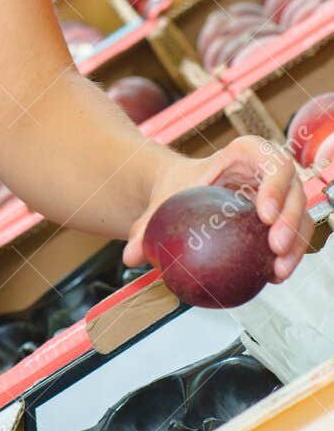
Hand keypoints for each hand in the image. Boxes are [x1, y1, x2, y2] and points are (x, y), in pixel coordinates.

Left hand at [123, 135, 310, 281]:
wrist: (183, 196)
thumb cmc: (177, 190)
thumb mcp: (162, 201)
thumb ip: (146, 226)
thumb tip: (130, 256)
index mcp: (240, 155)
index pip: (265, 154)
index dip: (273, 181)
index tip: (263, 213)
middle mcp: (264, 171)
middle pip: (291, 185)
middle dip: (290, 215)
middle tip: (274, 245)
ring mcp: (277, 194)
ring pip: (300, 211)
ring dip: (297, 240)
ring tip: (279, 269)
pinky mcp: (281, 218)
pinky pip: (296, 234)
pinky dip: (292, 254)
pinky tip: (275, 276)